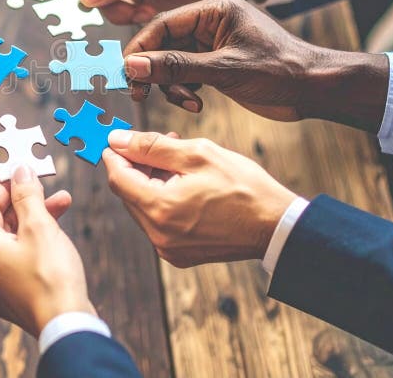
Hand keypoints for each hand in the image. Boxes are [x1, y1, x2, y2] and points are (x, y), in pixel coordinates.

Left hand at [0, 166, 90, 336]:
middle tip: (47, 187)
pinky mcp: (15, 294)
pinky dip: (37, 241)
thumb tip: (20, 171)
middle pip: (1, 221)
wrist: (66, 325)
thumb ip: (27, 195)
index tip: (25, 173)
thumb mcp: (39, 225)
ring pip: (14, 239)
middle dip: (27, 201)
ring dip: (36, 219)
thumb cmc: (50, 278)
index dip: (8, 185)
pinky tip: (57, 234)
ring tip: (63, 204)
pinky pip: (21, 258)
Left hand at [103, 130, 296, 266]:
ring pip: (142, 206)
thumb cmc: (243, 187)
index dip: (115, 155)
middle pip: (128, 193)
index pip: (117, 178)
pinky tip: (183, 183)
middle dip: (138, 165)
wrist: (277, 226)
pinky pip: (157, 221)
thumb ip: (151, 146)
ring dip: (151, 181)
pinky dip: (162, 199)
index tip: (118, 139)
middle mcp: (158, 235)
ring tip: (178, 161)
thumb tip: (116, 140)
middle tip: (161, 144)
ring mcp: (168, 249)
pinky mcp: (179, 254)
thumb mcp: (197, 154)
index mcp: (160, 209)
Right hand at [122, 0, 388, 130]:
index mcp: (215, 8)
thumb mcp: (223, 70)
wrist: (316, 88)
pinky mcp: (217, 59)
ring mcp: (214, 40)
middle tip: (142, 94)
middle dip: (155, 70)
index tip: (126, 72)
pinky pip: (186, 71)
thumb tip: (134, 66)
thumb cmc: (281, 71)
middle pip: (164, 43)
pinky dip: (184, 89)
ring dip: (172, 84)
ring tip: (187, 102)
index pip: (163, 23)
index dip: (141, 48)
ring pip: (172, 61)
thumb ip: (176, 67)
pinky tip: (196, 102)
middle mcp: (211, 20)